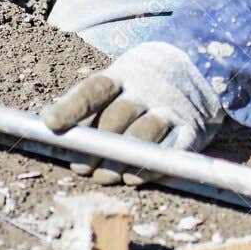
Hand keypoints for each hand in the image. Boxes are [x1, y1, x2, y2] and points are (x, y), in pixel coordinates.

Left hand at [41, 42, 223, 183]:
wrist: (199, 71)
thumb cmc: (140, 86)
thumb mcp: (116, 84)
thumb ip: (88, 107)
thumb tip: (52, 134)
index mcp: (123, 75)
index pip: (94, 90)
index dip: (71, 108)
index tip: (50, 124)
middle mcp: (148, 89)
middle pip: (116, 118)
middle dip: (95, 148)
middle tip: (82, 168)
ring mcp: (172, 108)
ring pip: (142, 137)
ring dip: (118, 162)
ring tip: (104, 176)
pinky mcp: (192, 130)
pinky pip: (170, 152)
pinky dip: (148, 169)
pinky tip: (132, 178)